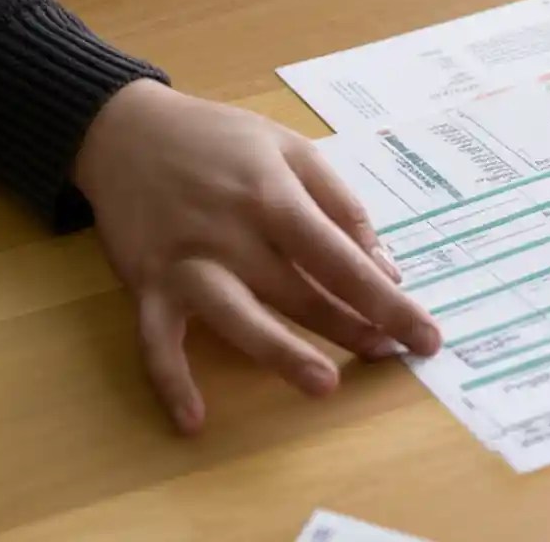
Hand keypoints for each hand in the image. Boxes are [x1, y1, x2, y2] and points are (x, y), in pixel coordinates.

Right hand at [73, 81, 440, 433]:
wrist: (124, 129)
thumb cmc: (219, 139)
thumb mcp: (290, 148)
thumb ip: (341, 204)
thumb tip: (385, 268)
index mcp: (273, 196)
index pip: (342, 259)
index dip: (387, 300)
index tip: (424, 335)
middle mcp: (232, 233)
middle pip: (300, 292)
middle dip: (352, 328)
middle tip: (392, 357)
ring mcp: (186, 262)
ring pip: (237, 316)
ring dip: (279, 352)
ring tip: (323, 384)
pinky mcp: (146, 285)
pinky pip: (155, 341)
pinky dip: (170, 381)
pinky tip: (194, 420)